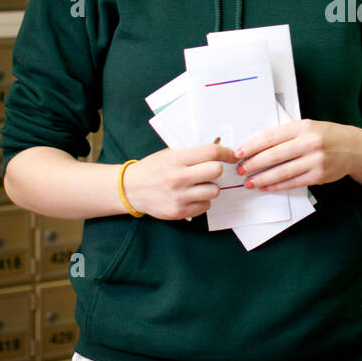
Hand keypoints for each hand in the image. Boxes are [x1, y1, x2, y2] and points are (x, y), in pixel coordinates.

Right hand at [122, 142, 237, 219]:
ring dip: (210, 187)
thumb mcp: (168, 154)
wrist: (130, 189)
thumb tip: (219, 148)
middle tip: (210, 171)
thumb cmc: (152, 169)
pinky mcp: (179, 212)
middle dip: (216, 170)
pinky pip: (205, 206)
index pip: (211, 153)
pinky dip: (202, 201)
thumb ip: (191, 153)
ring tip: (198, 185)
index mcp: (176, 159)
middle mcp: (178, 177)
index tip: (231, 155)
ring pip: (214, 191)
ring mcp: (179, 196)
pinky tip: (191, 196)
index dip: (226, 152)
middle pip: (216, 171)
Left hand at [234, 120, 361, 191]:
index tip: (239, 153)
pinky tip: (266, 186)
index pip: (271, 137)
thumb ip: (286, 134)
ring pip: (282, 172)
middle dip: (254, 164)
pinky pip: (293, 182)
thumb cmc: (325, 135)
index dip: (252, 146)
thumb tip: (257, 146)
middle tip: (241, 170)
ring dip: (262, 178)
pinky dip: (277, 185)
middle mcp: (309, 142)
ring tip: (250, 182)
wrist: (354, 148)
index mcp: (303, 127)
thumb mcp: (307, 126)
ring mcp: (315, 160)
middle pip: (274, 156)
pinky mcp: (319, 176)